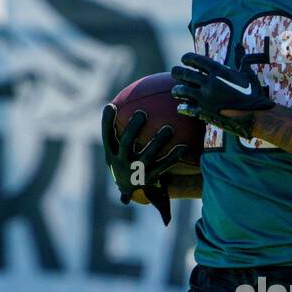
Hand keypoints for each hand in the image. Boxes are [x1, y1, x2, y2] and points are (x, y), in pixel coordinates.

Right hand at [101, 104, 187, 223]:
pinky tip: (184, 146)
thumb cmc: (124, 160)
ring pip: (148, 155)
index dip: (107, 122)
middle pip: (126, 144)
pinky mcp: (150, 178)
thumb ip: (118, 130)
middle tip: (141, 113)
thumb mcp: (116, 150)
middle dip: (133, 129)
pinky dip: (174, 156)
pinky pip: (164, 165)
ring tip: (168, 128)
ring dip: (158, 141)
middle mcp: (121, 163)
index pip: (107, 136)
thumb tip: (123, 100)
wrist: (129, 190)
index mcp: (111, 154)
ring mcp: (136, 171)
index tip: (111, 106)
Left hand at [170, 52, 273, 138]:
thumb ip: (240, 58)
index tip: (184, 59)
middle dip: (177, 72)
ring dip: (177, 90)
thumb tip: (239, 45)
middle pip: (185, 74)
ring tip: (176, 91)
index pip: (197, 60)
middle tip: (174, 71)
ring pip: (182, 91)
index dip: (187, 58)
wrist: (255, 116)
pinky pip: (187, 108)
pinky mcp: (204, 112)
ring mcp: (205, 98)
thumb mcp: (247, 74)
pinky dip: (182, 107)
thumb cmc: (253, 94)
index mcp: (218, 71)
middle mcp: (209, 83)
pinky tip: (181, 107)